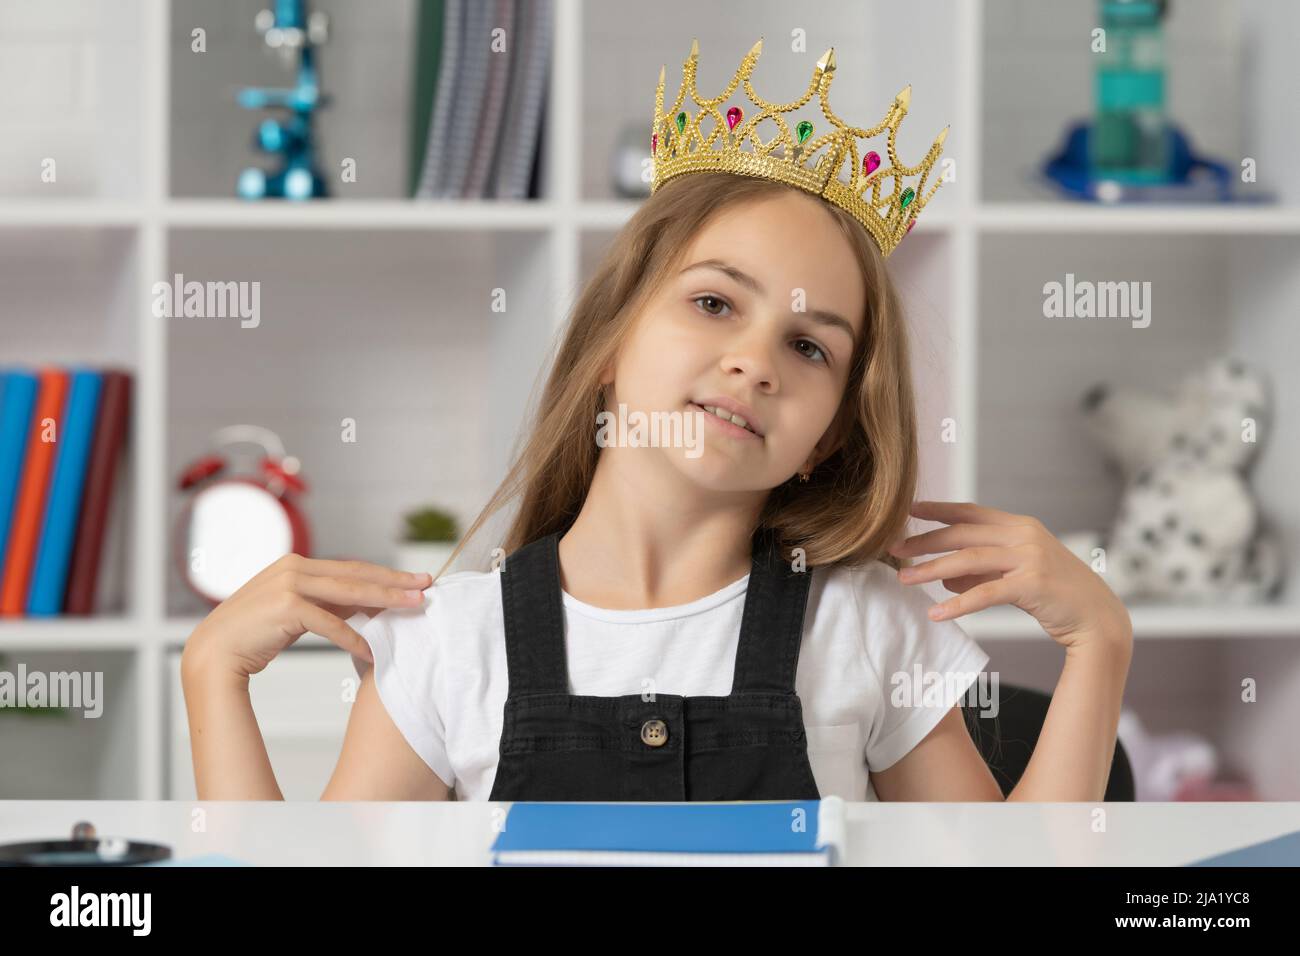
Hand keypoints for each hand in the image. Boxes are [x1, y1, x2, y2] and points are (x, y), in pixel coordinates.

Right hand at [182, 553, 432, 680]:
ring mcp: (288, 584)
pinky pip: (330, 623)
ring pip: (349, 592)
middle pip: (356, 575)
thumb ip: (324, 602)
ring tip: (413, 607)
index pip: (350, 568)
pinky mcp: (285, 607)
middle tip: (426, 586)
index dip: (384, 575)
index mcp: (296, 564)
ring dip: (385, 601)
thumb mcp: (294, 611)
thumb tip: (363, 604)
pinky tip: (372, 651)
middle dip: (395, 581)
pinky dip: (353, 638)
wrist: (213, 653)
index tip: (413, 581)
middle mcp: (293, 568)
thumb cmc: (255, 635)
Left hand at [888, 500, 1131, 651]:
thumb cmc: (1056, 597)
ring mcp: (1030, 557)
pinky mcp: (1033, 584)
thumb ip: (981, 573)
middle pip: (962, 533)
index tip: (907, 511)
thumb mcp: (1016, 576)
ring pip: (968, 559)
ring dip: (931, 570)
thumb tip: (944, 578)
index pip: (969, 511)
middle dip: (924, 541)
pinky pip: (985, 593)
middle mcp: (1024, 535)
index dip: (937, 509)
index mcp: (1020, 526)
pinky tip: (936, 613)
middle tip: (894, 550)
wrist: (1098, 619)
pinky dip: (958, 604)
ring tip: (904, 579)